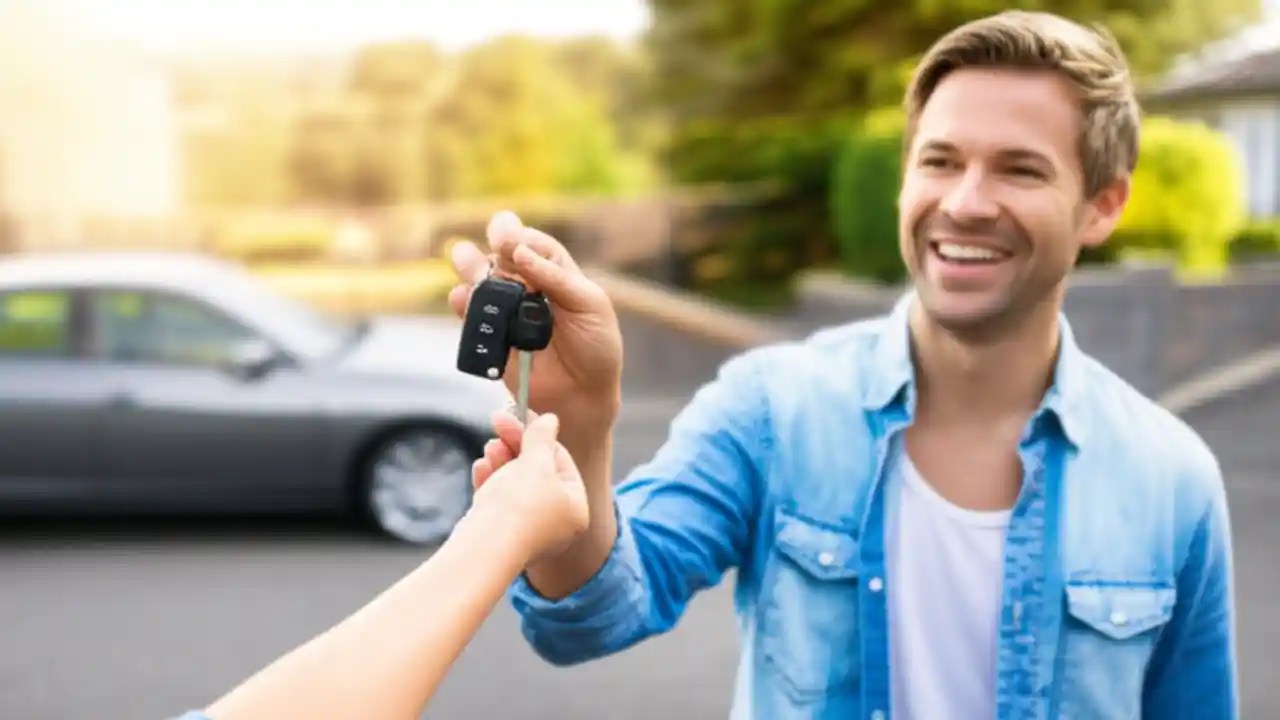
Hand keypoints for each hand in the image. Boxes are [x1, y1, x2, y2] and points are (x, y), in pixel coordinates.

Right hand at [448, 211, 623, 431]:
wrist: (584, 396)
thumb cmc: (596, 347)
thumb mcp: (590, 305)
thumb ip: (556, 278)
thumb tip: (520, 253)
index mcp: (554, 270)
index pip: (530, 242)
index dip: (517, 236)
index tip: (508, 238)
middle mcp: (526, 284)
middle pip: (500, 256)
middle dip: (492, 249)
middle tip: (493, 249)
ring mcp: (506, 309)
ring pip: (480, 279)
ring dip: (471, 268)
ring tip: (469, 265)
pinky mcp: (491, 335)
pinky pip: (469, 314)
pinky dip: (462, 302)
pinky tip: (464, 298)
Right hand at [467, 412, 588, 564]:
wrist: (486, 547)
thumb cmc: (520, 504)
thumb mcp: (536, 461)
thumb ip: (542, 437)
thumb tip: (550, 420)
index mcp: (577, 509)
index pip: (561, 461)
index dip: (539, 435)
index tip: (519, 415)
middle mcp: (557, 526)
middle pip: (537, 473)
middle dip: (515, 447)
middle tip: (498, 423)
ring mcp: (528, 534)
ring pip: (515, 487)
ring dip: (501, 462)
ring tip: (489, 447)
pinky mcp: (502, 537)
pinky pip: (498, 504)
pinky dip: (490, 483)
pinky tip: (480, 467)